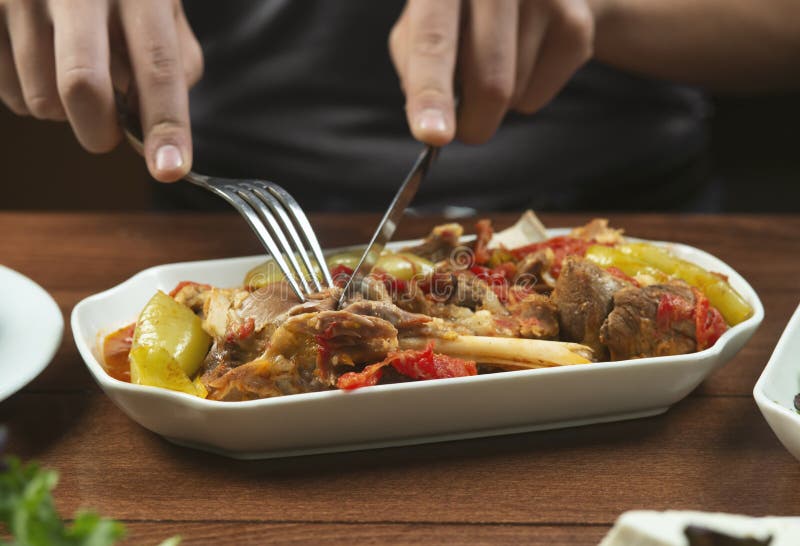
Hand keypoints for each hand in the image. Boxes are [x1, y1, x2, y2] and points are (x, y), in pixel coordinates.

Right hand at [0, 0, 202, 181]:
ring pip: (41, 98)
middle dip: (99, 131)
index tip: (170, 169)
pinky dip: (30, 96)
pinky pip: (8, 92)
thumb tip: (157, 124)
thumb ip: (175, 62)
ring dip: (64, 112)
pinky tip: (39, 63)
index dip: (166, 124)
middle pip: (82, 86)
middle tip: (106, 134)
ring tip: (70, 74)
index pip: (157, 65)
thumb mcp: (161, 7)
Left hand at [389, 0, 594, 145]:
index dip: (431, 92)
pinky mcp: (576, 23)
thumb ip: (414, 67)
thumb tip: (433, 121)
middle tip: (464, 129)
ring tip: (496, 60)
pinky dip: (524, 95)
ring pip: (514, 94)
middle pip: (491, 84)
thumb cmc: (457, 15)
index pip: (433, 42)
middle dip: (474, 124)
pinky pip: (538, 96)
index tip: (433, 135)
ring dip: (497, 100)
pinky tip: (523, 60)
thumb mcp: (418, 25)